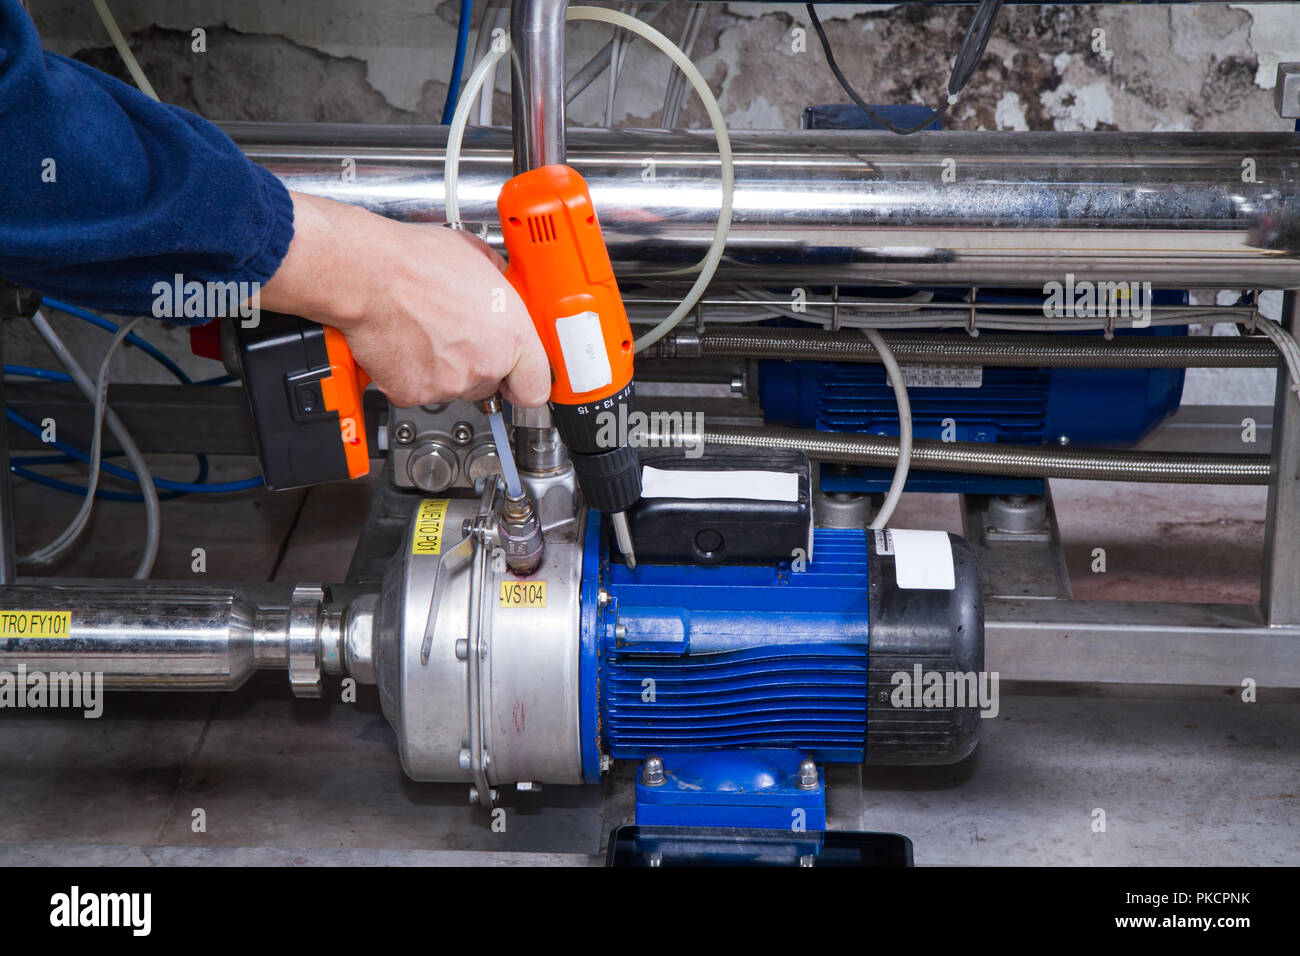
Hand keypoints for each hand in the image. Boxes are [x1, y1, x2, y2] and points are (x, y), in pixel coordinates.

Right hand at [260, 191, 550, 407]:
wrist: (370, 274)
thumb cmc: (418, 262)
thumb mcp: (478, 257)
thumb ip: (500, 283)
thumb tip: (500, 283)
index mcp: (512, 335)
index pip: (538, 386)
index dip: (526, 380)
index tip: (520, 377)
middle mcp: (486, 365)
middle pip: (492, 384)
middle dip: (478, 364)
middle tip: (456, 335)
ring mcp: (450, 383)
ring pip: (456, 387)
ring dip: (445, 367)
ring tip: (426, 332)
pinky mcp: (414, 393)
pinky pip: (420, 390)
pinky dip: (412, 373)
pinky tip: (407, 343)